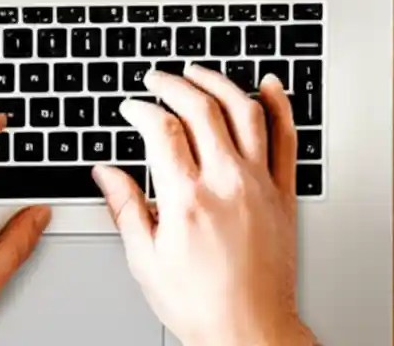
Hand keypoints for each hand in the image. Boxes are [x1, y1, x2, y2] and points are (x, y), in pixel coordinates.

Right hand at [92, 65, 316, 345]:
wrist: (250, 332)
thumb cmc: (201, 304)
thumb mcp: (146, 260)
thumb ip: (126, 208)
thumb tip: (106, 173)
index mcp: (187, 201)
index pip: (162, 130)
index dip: (142, 108)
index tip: (132, 107)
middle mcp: (227, 185)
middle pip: (201, 109)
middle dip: (174, 84)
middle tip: (157, 79)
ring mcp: (260, 186)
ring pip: (245, 113)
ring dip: (220, 83)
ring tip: (199, 73)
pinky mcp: (283, 194)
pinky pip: (287, 139)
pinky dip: (280, 106)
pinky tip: (270, 86)